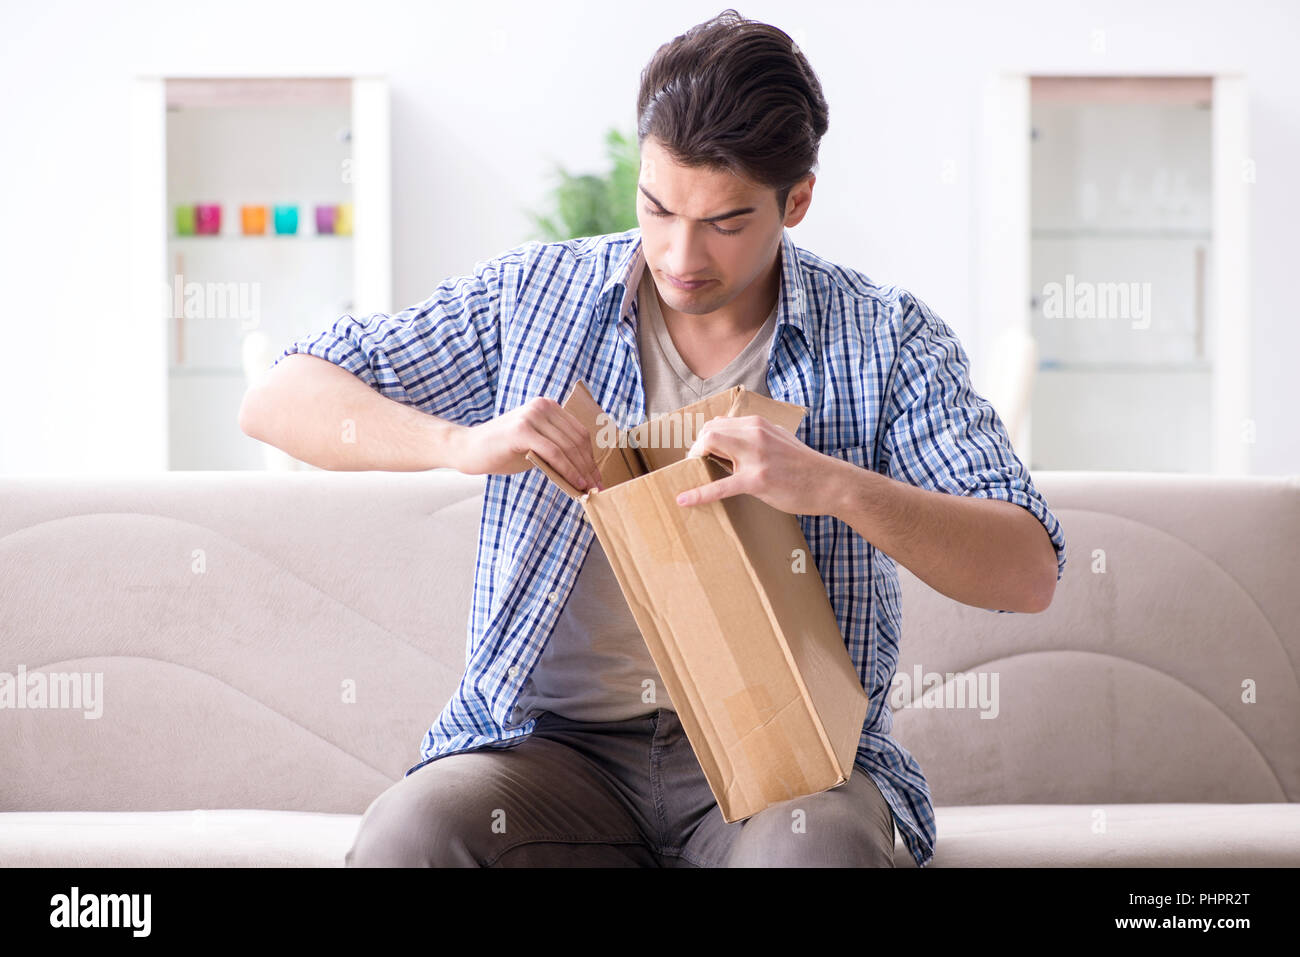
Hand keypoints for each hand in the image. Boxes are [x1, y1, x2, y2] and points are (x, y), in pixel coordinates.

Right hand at [449, 397, 604, 491]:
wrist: (468, 449)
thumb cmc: (501, 450)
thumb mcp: (534, 446)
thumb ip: (556, 448)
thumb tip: (584, 469)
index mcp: (547, 406)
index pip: (579, 432)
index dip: (590, 456)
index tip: (596, 476)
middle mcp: (542, 406)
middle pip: (577, 439)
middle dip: (588, 466)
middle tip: (596, 487)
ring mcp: (532, 415)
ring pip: (567, 447)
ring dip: (581, 470)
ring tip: (587, 488)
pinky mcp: (522, 429)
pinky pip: (554, 453)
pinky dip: (567, 470)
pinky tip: (574, 483)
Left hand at [674, 414, 843, 514]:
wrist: (830, 482)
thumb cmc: (803, 465)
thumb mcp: (778, 440)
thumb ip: (755, 437)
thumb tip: (730, 438)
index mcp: (758, 424)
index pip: (717, 424)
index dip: (703, 439)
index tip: (700, 454)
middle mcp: (755, 433)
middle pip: (709, 430)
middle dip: (695, 447)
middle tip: (693, 466)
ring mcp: (756, 456)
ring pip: (710, 444)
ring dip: (695, 459)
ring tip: (691, 475)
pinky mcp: (758, 480)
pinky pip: (721, 485)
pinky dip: (699, 493)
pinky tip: (684, 500)